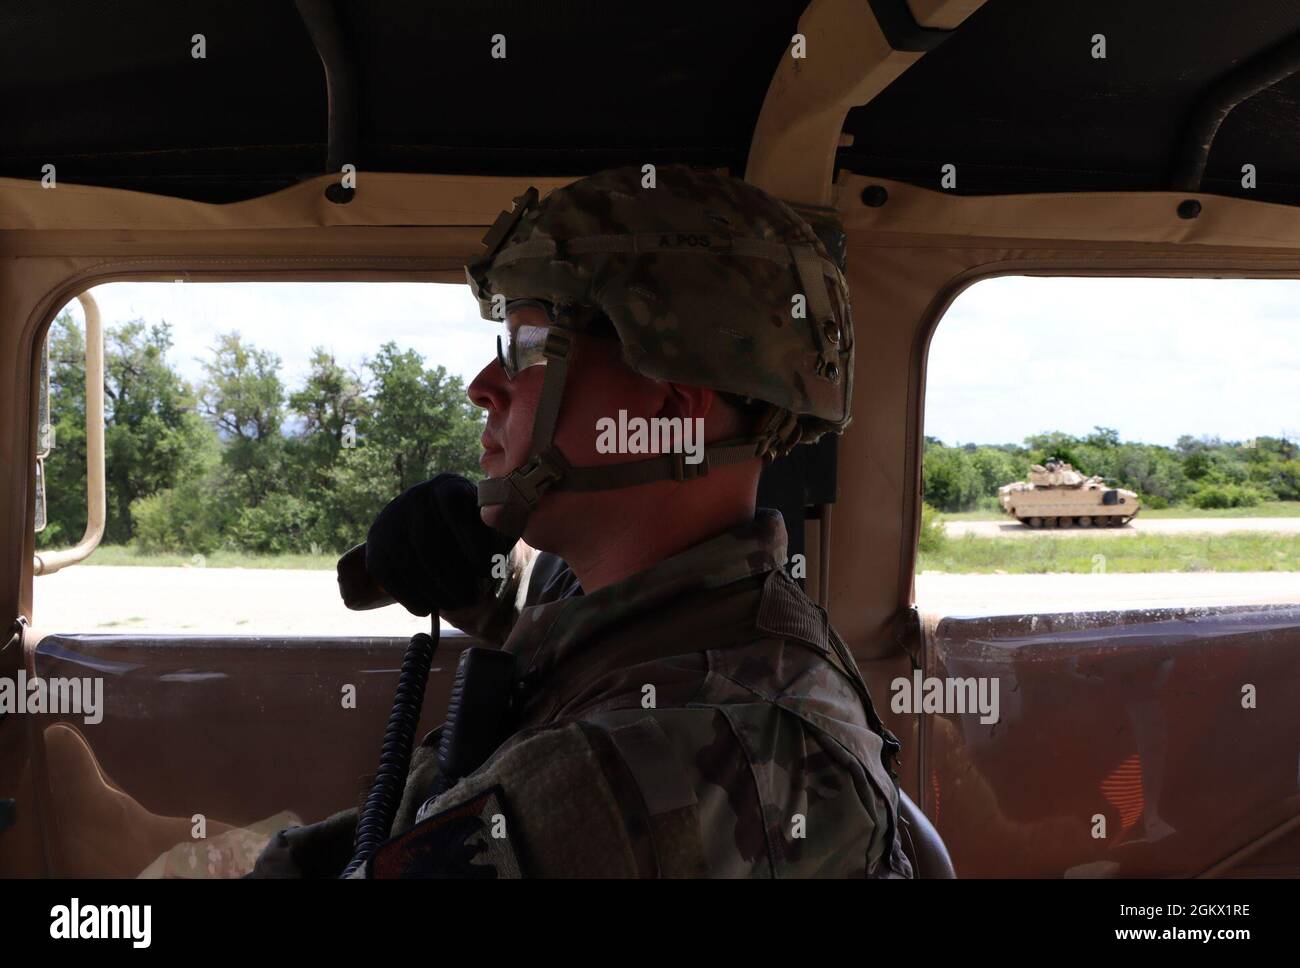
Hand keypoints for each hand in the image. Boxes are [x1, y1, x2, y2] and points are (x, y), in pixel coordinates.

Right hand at [336, 474, 515, 616]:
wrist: (432, 533)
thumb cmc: (473, 532)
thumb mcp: (491, 525)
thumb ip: (502, 525)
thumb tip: (501, 529)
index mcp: (448, 486)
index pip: (454, 507)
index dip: (471, 541)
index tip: (487, 570)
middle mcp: (414, 497)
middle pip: (428, 543)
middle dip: (453, 578)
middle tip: (472, 599)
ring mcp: (390, 522)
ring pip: (408, 563)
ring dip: (434, 591)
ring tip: (456, 604)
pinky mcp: (376, 548)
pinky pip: (389, 577)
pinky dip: (410, 597)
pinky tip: (428, 608)